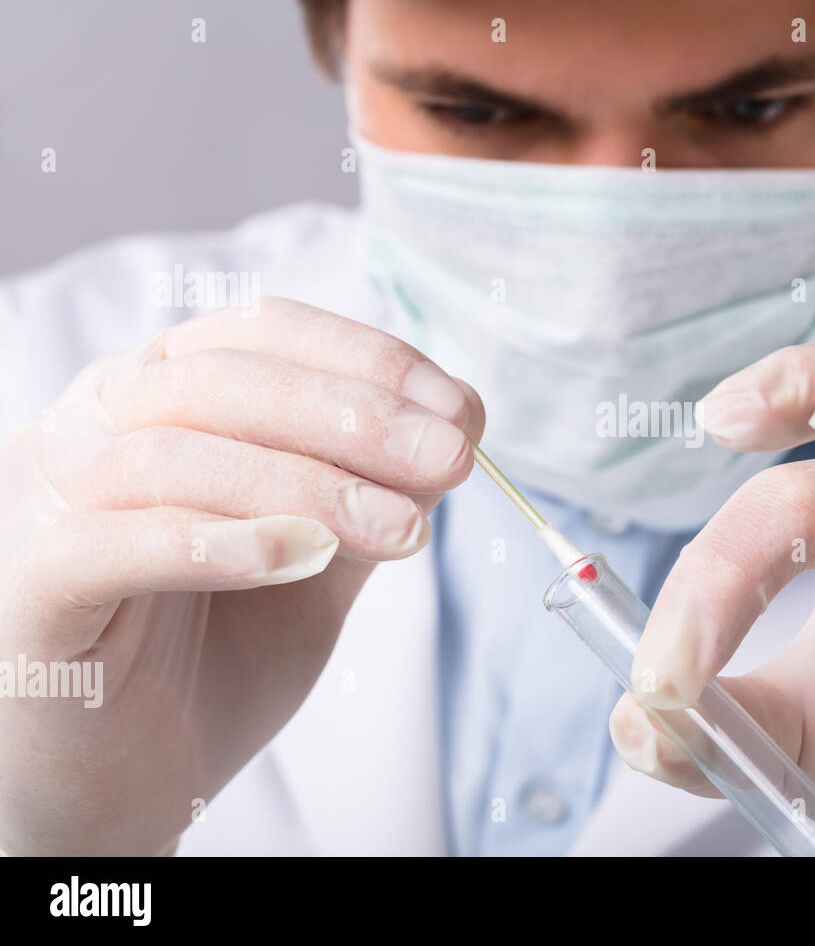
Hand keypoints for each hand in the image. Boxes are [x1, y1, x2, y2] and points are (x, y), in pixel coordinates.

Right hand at [0, 298, 481, 854]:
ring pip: (170, 453)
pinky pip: (106, 543)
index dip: (368, 360)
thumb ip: (366, 499)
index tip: (461, 412)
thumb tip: (447, 438)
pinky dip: (211, 541)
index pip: (259, 335)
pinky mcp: (25, 592)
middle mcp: (91, 431)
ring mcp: (44, 506)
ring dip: (308, 485)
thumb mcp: (316, 568)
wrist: (122, 789)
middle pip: (222, 379)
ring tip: (402, 533)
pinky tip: (298, 558)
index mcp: (161, 402)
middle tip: (452, 460)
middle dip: (357, 416)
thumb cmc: (210, 665)